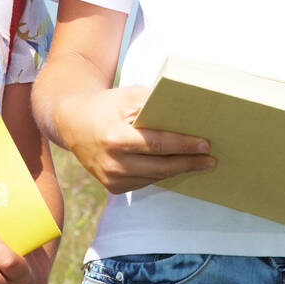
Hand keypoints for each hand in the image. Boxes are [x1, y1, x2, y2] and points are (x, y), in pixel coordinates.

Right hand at [57, 85, 215, 193]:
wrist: (73, 124)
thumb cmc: (107, 105)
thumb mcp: (129, 96)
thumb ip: (155, 104)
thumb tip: (187, 115)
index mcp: (115, 138)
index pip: (158, 144)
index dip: (184, 145)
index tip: (206, 144)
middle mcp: (112, 162)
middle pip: (161, 166)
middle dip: (189, 163)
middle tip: (211, 159)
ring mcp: (111, 178)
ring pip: (155, 177)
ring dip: (179, 170)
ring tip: (200, 163)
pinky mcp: (112, 187)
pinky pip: (145, 182)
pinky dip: (162, 174)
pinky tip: (176, 167)